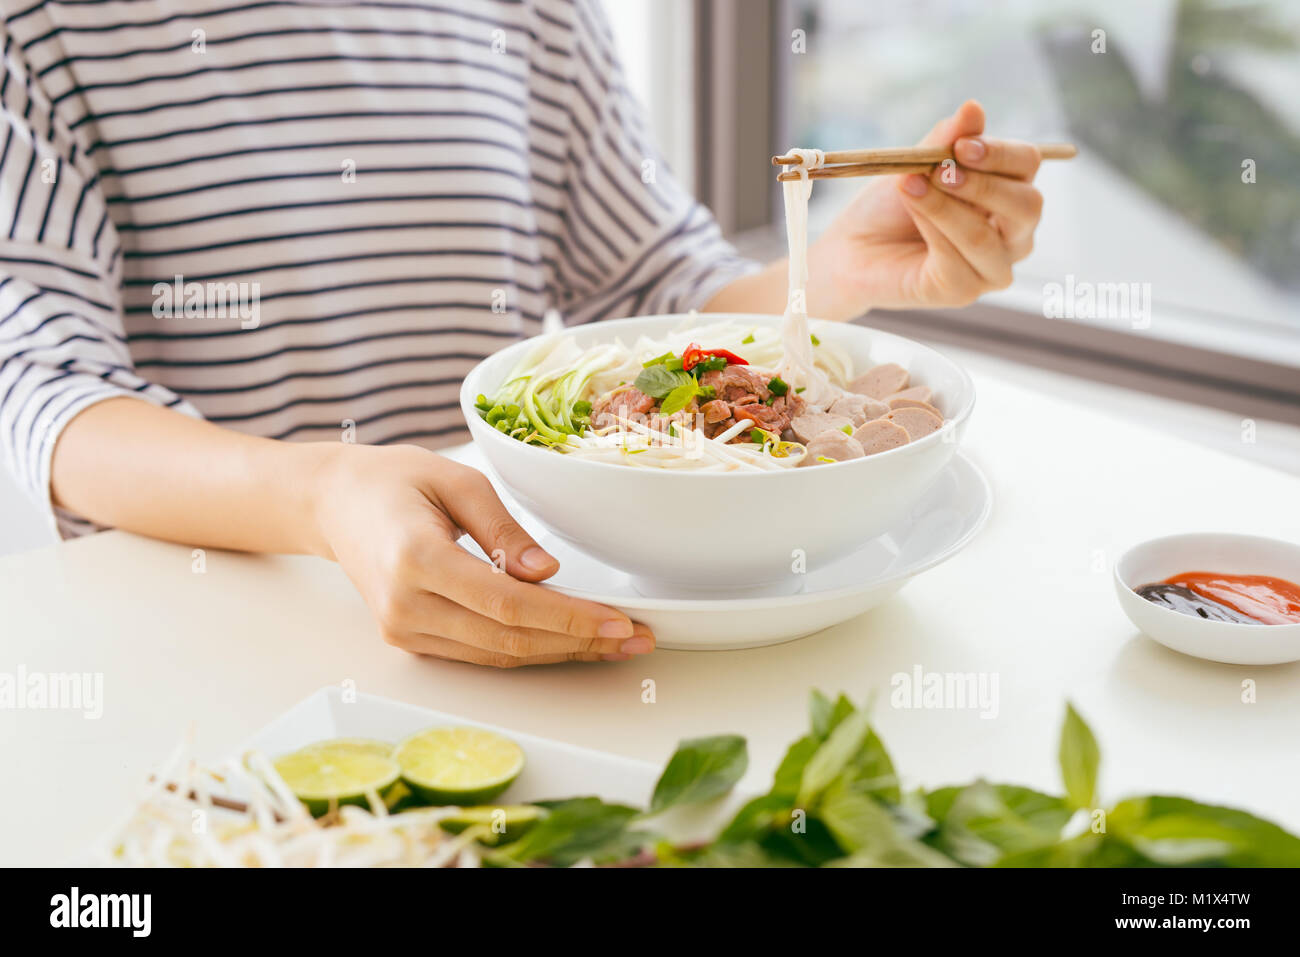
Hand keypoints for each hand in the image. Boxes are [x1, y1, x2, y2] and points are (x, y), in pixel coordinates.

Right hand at [311, 443, 653, 666]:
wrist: (333, 503)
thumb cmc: (393, 481)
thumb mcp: (457, 481)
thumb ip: (505, 530)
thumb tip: (549, 572)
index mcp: (416, 559)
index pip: (508, 604)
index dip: (569, 618)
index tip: (618, 620)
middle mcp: (405, 606)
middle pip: (508, 639)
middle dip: (579, 642)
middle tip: (634, 637)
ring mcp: (403, 630)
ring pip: (498, 655)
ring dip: (561, 652)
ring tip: (614, 643)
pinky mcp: (409, 640)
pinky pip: (480, 654)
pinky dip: (530, 649)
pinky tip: (569, 640)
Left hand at [808, 99, 1044, 317]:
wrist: (850, 248)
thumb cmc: (889, 206)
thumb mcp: (917, 164)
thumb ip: (946, 140)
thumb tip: (973, 108)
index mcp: (1008, 192)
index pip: (1026, 165)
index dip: (1000, 153)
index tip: (961, 145)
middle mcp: (1011, 233)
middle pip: (1026, 205)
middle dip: (982, 184)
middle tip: (939, 170)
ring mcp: (991, 267)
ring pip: (986, 237)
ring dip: (946, 208)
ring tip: (911, 186)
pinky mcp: (963, 292)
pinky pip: (958, 263)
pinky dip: (933, 232)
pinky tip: (913, 213)